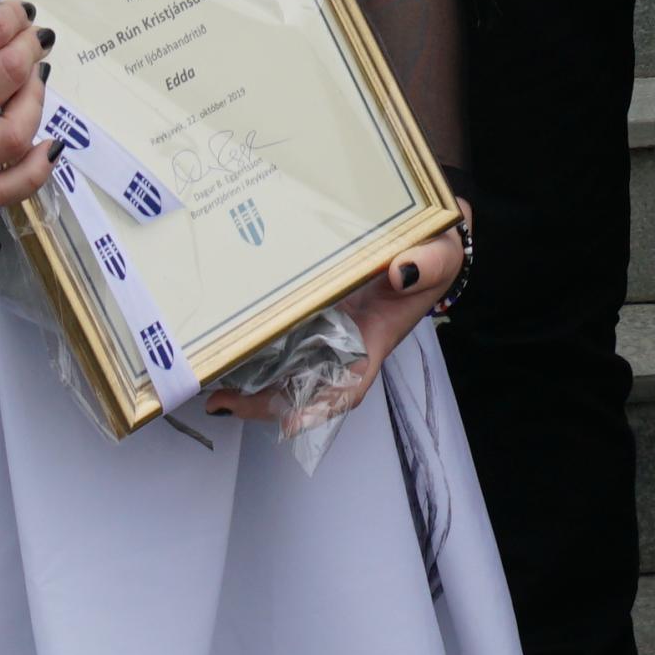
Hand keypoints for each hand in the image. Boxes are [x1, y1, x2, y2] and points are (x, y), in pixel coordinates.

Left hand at [207, 224, 465, 426]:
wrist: (419, 234)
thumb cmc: (431, 253)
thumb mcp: (441, 253)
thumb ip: (430, 262)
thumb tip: (402, 271)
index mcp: (374, 339)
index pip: (349, 383)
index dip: (320, 406)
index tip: (290, 420)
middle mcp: (342, 342)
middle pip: (302, 387)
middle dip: (264, 403)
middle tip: (225, 401)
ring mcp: (320, 327)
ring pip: (282, 367)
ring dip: (249, 384)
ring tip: (213, 389)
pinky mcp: (303, 306)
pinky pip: (275, 333)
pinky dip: (249, 348)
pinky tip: (220, 350)